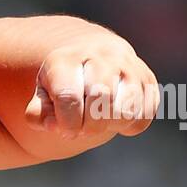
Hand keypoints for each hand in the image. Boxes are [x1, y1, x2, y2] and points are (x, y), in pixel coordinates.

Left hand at [24, 39, 157, 139]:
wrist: (90, 56)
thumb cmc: (62, 84)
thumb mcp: (41, 96)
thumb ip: (38, 114)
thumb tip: (54, 126)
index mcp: (67, 59)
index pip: (69, 96)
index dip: (67, 123)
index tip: (65, 130)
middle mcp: (101, 55)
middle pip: (101, 100)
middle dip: (89, 126)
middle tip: (82, 129)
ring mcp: (128, 65)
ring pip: (126, 110)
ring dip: (109, 127)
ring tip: (98, 122)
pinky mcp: (148, 79)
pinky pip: (144, 116)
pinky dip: (129, 127)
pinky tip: (115, 118)